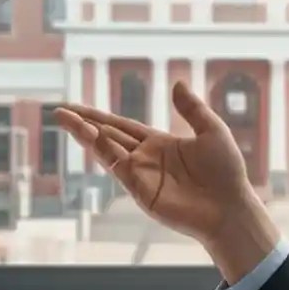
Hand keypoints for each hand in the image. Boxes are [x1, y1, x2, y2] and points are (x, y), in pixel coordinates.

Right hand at [55, 80, 280, 282]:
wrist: (230, 207)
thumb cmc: (226, 171)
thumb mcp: (212, 130)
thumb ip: (192, 109)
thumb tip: (178, 82)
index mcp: (159, 143)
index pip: (121, 126)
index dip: (99, 116)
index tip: (76, 107)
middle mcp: (145, 158)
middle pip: (107, 135)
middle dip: (83, 122)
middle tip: (58, 110)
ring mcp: (141, 174)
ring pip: (106, 149)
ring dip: (85, 134)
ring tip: (64, 119)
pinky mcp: (141, 190)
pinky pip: (118, 165)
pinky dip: (103, 150)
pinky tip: (90, 135)